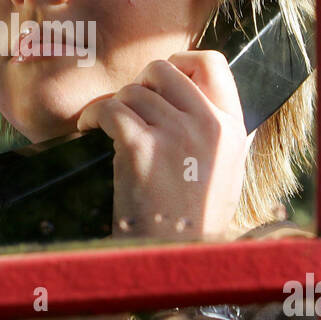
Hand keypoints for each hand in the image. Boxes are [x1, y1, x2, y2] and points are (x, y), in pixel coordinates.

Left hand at [77, 51, 249, 240]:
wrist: (177, 257)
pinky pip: (110, 110)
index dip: (180, 62)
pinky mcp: (142, 150)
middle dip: (140, 83)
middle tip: (130, 107)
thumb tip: (190, 95)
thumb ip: (215, 131)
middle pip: (162, 70)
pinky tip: (89, 129)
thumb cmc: (196, 221)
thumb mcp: (226, 171)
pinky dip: (92, 116)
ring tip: (108, 126)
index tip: (160, 80)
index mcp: (231, 128)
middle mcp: (207, 125)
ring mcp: (175, 135)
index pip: (212, 63)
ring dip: (114, 105)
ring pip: (133, 91)